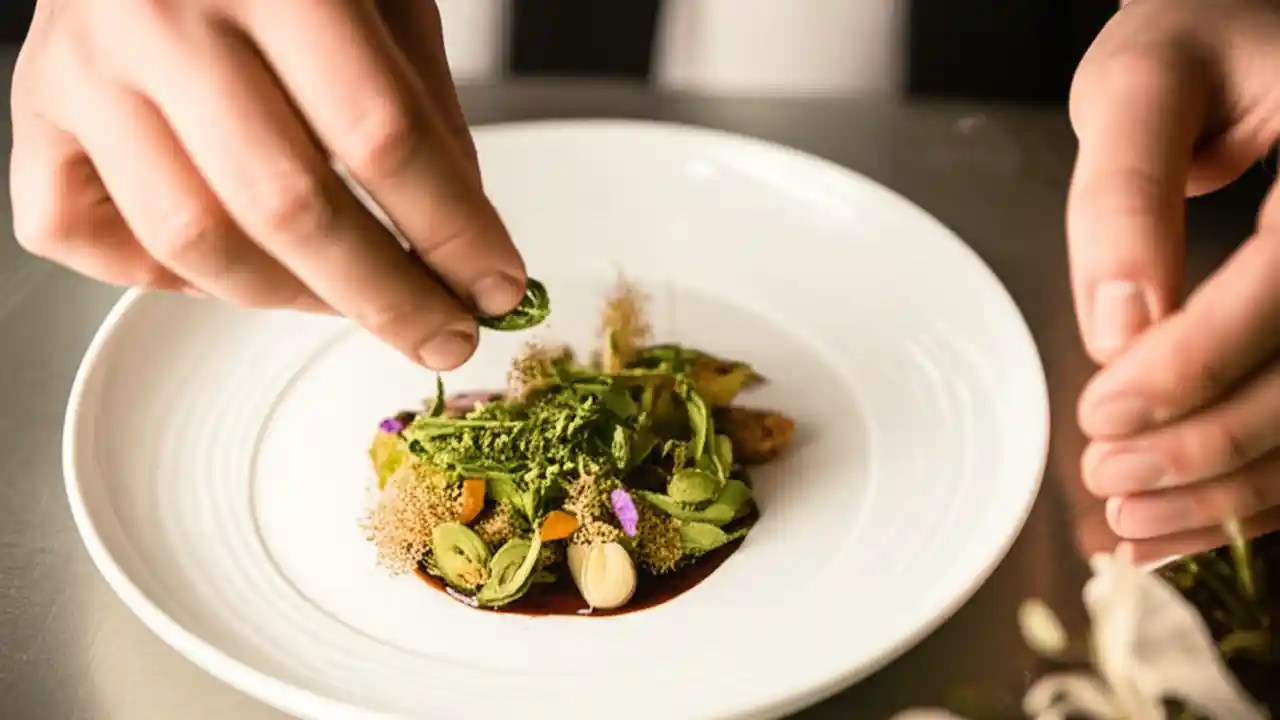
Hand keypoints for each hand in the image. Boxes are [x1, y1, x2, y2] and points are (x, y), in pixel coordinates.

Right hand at [9, 0, 524, 369]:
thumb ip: (422, 109)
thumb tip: (461, 244)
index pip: (380, 137)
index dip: (452, 232)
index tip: (496, 287)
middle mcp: (161, 17)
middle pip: (288, 207)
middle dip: (388, 298)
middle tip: (445, 335)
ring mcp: (83, 69)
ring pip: (192, 241)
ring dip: (293, 298)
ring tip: (352, 298)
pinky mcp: (33, 109)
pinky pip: (79, 236)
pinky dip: (163, 276)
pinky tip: (230, 262)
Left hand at [1068, 0, 1279, 557]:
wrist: (1250, 36)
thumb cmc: (1197, 46)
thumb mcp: (1144, 85)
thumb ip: (1126, 192)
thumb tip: (1119, 328)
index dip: (1195, 363)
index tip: (1103, 410)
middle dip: (1206, 444)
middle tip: (1103, 474)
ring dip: (1231, 489)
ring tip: (1127, 518)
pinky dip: (1256, 484)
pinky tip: (1181, 517)